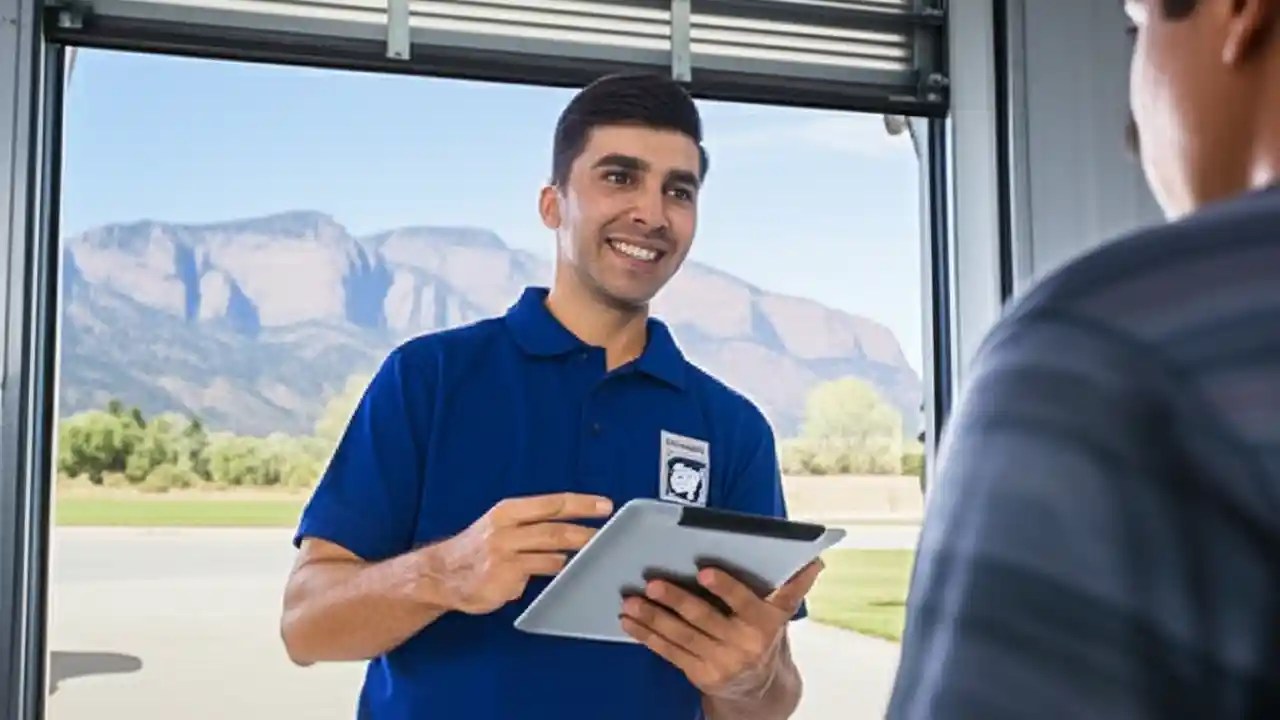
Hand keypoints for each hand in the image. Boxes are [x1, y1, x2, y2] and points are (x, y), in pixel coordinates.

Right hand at [419, 492, 612, 614]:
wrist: (441, 574)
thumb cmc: (478, 548)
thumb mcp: (500, 525)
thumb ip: (531, 524)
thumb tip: (571, 526)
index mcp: (508, 511)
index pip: (551, 503)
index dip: (581, 504)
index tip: (606, 505)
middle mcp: (507, 531)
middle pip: (555, 530)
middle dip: (586, 532)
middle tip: (610, 536)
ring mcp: (505, 556)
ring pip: (552, 556)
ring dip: (575, 558)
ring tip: (595, 557)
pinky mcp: (505, 580)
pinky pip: (538, 576)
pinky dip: (552, 575)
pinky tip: (561, 576)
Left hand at [620, 559, 823, 700]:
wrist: (761, 688)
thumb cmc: (765, 634)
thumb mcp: (781, 613)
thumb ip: (792, 586)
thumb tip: (815, 559)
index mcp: (765, 623)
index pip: (744, 602)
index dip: (725, 588)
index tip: (704, 571)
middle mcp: (742, 645)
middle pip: (704, 619)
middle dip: (676, 600)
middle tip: (652, 582)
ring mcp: (719, 662)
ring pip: (681, 636)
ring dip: (653, 618)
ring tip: (629, 600)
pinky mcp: (699, 674)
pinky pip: (669, 653)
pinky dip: (647, 636)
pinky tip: (629, 622)